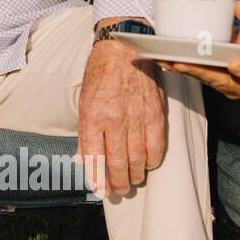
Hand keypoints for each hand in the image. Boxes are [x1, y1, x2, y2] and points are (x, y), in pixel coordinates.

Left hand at [77, 39, 167, 197]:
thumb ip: (85, 133)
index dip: (98, 178)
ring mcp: (137, 118)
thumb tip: (85, 160)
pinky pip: (156, 146)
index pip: (94, 157)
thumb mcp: (83, 101)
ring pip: (138, 159)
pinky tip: (148, 164)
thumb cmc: (101, 74)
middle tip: (120, 190)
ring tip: (133, 180)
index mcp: (92, 117)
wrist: (125, 49)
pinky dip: (153, 160)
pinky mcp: (155, 114)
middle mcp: (114, 120)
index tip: (101, 190)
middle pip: (117, 163)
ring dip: (136, 174)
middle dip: (119, 182)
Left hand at [157, 0, 239, 101]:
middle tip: (184, 63)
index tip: (234, 64)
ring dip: (187, 71)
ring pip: (207, 80)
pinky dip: (181, 68)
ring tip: (168, 60)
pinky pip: (197, 75)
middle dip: (203, 72)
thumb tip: (239, 6)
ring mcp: (229, 86)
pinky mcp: (213, 80)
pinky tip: (164, 60)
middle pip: (226, 82)